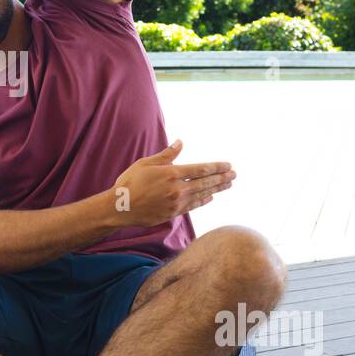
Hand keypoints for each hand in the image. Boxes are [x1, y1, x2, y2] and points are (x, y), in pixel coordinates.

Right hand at [110, 139, 234, 227]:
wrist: (120, 208)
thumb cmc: (130, 182)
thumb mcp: (146, 163)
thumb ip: (167, 154)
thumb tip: (181, 142)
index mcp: (171, 173)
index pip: (201, 169)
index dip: (217, 167)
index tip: (228, 165)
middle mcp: (177, 189)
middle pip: (206, 183)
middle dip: (222, 178)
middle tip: (234, 175)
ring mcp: (176, 203)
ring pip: (202, 195)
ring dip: (216, 189)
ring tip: (228, 185)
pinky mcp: (173, 214)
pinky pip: (193, 206)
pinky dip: (203, 201)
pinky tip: (210, 197)